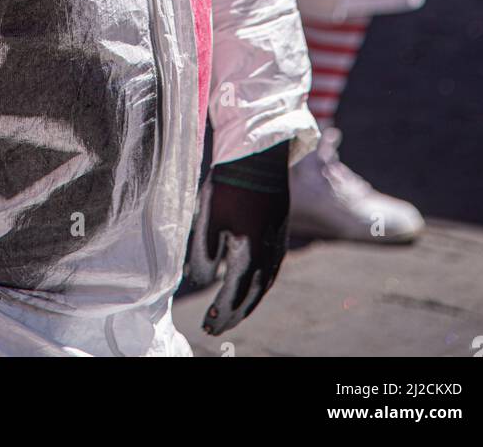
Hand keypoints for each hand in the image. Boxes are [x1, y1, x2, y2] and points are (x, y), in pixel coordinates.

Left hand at [184, 142, 289, 335]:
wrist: (259, 153)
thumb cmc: (230, 183)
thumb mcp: (210, 216)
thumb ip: (204, 252)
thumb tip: (202, 279)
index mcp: (251, 251)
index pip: (235, 292)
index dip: (221, 311)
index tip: (207, 324)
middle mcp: (269, 252)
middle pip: (252, 294)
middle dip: (234, 313)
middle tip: (215, 328)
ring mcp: (278, 241)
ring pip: (265, 283)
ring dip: (248, 301)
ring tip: (231, 313)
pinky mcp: (280, 231)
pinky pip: (272, 268)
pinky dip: (259, 284)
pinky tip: (249, 285)